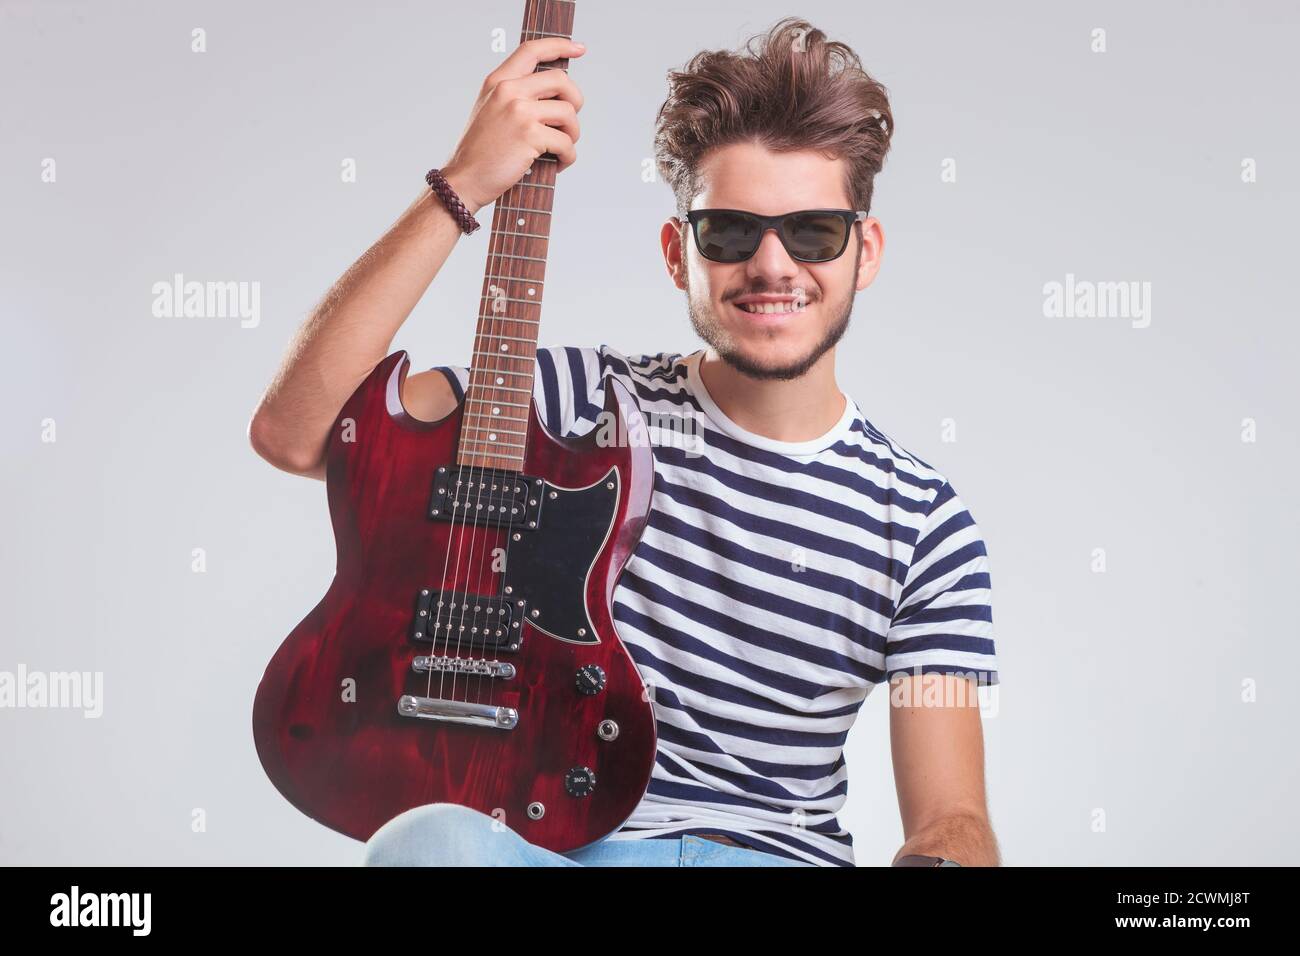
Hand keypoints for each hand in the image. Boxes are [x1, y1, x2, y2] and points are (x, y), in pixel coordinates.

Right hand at [441, 37, 585, 213]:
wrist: (465, 180)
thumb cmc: (480, 152)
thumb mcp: (490, 110)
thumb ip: (515, 95)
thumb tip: (555, 95)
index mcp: (498, 81)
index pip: (532, 50)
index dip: (560, 45)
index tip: (579, 49)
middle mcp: (508, 90)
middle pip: (561, 80)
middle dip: (575, 102)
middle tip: (569, 122)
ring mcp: (519, 111)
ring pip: (568, 113)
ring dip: (573, 134)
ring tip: (561, 148)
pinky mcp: (530, 135)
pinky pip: (566, 142)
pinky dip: (568, 157)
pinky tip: (558, 163)